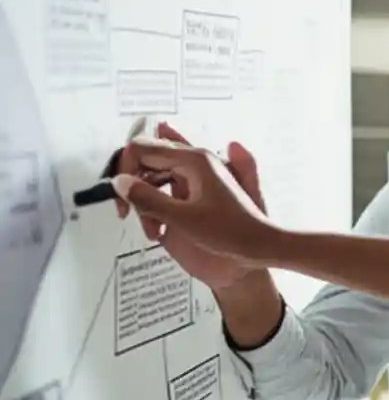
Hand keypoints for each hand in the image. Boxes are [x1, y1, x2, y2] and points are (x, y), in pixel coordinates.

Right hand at [114, 127, 279, 279]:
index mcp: (195, 160)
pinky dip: (154, 210)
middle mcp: (194, 164)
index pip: (143, 148)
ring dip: (143, 203)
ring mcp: (194, 179)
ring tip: (152, 232)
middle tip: (125, 214)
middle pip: (145, 162)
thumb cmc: (229, 234)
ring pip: (152, 180)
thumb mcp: (184, 219)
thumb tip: (119, 181)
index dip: (125, 170)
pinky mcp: (192, 196)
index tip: (123, 199)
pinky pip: (163, 194)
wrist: (259, 251)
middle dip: (132, 186)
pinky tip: (157, 232)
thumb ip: (148, 199)